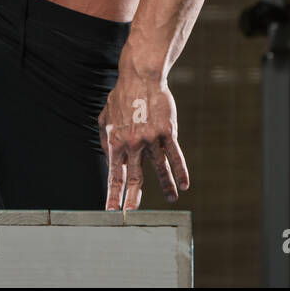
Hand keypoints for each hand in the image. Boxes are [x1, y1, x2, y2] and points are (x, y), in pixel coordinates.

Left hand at [97, 69, 189, 209]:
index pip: (115, 175)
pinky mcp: (167, 132)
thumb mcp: (105, 118)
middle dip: (133, 198)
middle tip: (132, 213)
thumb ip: (105, 140)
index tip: (112, 210)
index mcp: (115, 142)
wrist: (141, 77)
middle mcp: (133, 143)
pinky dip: (180, 171)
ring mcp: (151, 138)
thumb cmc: (122, 97)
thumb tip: (108, 158)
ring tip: (171, 199)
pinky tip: (184, 183)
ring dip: (165, 186)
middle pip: (135, 177)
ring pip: (159, 169)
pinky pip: (175, 156)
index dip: (113, 194)